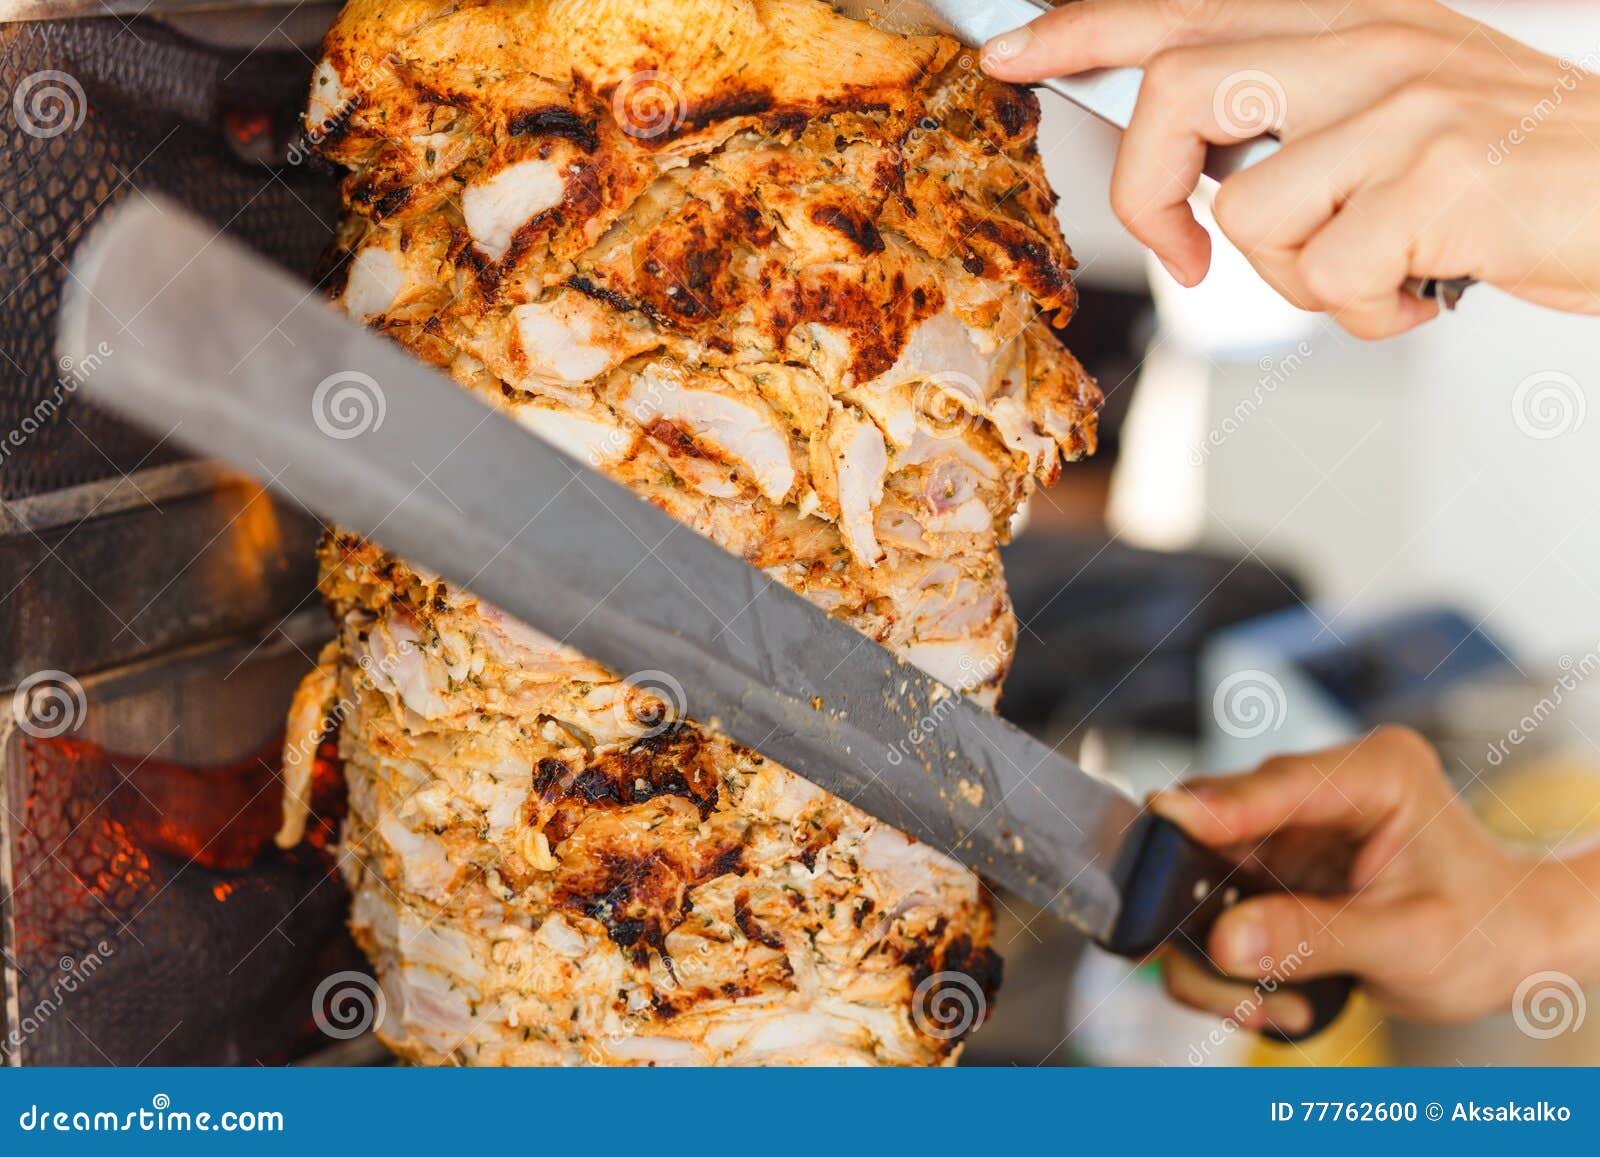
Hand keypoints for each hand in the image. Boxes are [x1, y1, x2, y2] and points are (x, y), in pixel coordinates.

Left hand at [981, 0, 1599, 337]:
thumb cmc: (1515, 179)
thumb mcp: (1400, 119)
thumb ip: (1297, 122)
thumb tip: (1197, 177)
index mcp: (1355, 23)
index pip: (1189, 9)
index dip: (1086, 28)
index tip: (1010, 52)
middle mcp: (1374, 44)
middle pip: (1182, 89)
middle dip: (1151, 194)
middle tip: (1181, 255)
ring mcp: (1407, 105)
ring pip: (1252, 213)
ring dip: (1294, 282)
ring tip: (1373, 272)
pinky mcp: (1438, 179)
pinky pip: (1327, 275)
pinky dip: (1361, 314)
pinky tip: (1420, 291)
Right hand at [1147, 726, 1597, 1035]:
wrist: (1511, 946)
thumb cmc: (1485, 933)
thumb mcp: (1406, 945)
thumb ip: (1311, 938)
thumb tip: (1222, 941)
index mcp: (1377, 772)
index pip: (1280, 784)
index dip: (1217, 807)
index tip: (1161, 818)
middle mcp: (1323, 785)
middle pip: (1222, 824)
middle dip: (1208, 906)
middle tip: (1225, 979)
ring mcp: (1293, 821)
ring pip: (1205, 866)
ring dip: (1215, 943)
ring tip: (1263, 1006)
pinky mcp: (1274, 858)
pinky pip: (1218, 897)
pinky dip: (1229, 955)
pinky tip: (1272, 997)